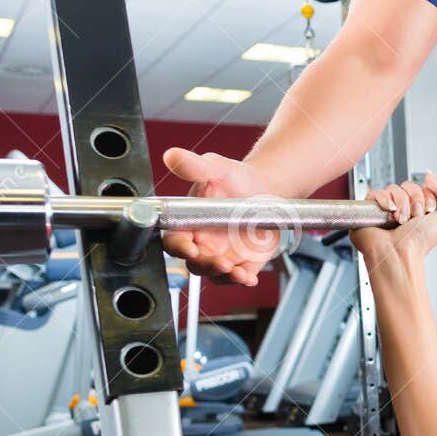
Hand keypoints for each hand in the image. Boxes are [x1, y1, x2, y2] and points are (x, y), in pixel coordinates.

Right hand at [160, 148, 283, 286]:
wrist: (264, 188)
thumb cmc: (235, 179)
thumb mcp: (215, 168)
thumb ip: (194, 166)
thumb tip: (172, 155)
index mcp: (189, 223)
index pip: (175, 240)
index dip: (179, 247)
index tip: (190, 248)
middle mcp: (202, 243)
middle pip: (195, 264)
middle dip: (206, 266)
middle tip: (220, 262)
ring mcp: (222, 255)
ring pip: (216, 274)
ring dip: (225, 277)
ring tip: (238, 273)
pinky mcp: (243, 262)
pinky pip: (239, 277)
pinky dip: (244, 280)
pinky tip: (249, 278)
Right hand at [351, 172, 436, 273]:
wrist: (401, 253)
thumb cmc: (420, 243)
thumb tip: (430, 176)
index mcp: (419, 210)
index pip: (422, 187)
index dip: (427, 196)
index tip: (428, 211)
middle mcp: (403, 208)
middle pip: (408, 186)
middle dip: (415, 200)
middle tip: (414, 217)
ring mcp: (386, 208)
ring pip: (394, 188)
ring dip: (401, 204)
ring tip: (401, 220)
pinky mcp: (370, 209)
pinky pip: (376, 192)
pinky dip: (385, 200)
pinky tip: (389, 212)